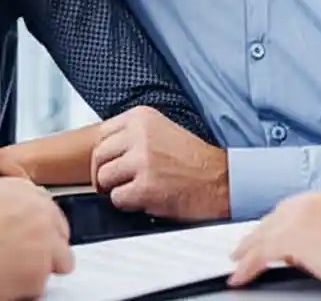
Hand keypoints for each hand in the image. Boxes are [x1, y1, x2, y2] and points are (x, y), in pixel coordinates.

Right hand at [0, 178, 73, 299]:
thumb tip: (6, 217)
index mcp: (21, 190)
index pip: (48, 208)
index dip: (39, 227)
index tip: (31, 237)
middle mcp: (38, 211)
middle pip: (59, 234)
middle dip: (45, 248)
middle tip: (19, 260)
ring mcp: (44, 241)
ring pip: (57, 262)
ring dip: (36, 269)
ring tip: (4, 272)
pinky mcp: (40, 271)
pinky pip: (40, 287)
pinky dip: (23, 290)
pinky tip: (0, 284)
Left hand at [91, 106, 228, 220]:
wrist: (221, 181)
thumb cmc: (194, 161)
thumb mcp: (160, 131)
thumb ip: (131, 136)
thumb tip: (102, 153)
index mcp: (141, 117)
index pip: (102, 135)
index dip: (106, 155)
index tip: (114, 165)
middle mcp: (139, 134)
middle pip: (98, 157)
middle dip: (106, 175)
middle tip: (121, 183)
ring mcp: (142, 160)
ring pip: (103, 178)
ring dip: (117, 190)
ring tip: (138, 189)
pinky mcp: (145, 186)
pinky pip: (117, 199)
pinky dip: (128, 204)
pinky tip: (147, 199)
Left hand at [228, 190, 320, 294]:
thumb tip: (311, 251)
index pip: (295, 209)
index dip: (279, 224)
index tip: (269, 234)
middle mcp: (314, 200)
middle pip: (276, 217)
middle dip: (261, 233)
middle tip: (247, 247)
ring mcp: (301, 215)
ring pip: (265, 233)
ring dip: (249, 249)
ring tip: (238, 262)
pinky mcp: (292, 236)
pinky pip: (261, 253)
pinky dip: (248, 266)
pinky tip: (240, 277)